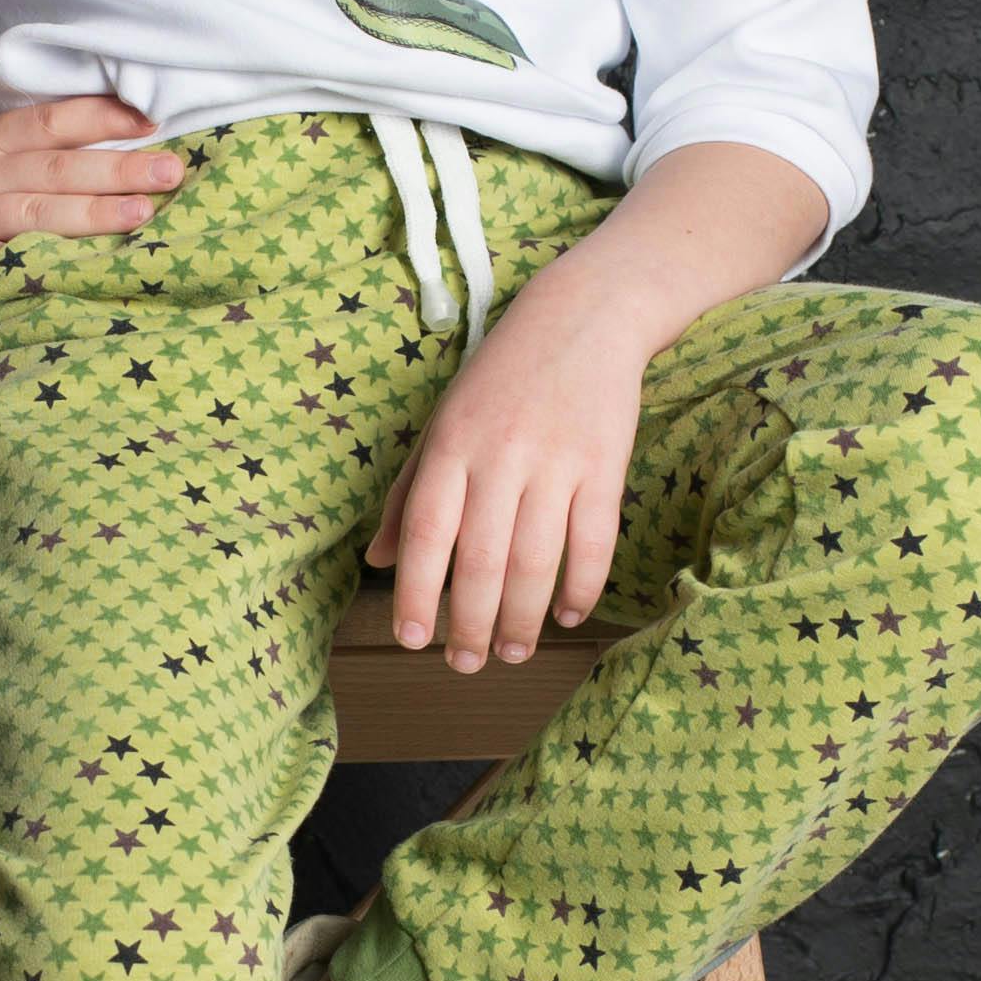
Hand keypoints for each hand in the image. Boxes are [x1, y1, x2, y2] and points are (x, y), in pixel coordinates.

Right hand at [0, 88, 181, 286]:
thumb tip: (14, 177)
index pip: (48, 123)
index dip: (99, 118)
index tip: (147, 117)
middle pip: (61, 166)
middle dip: (121, 167)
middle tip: (178, 168)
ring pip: (40, 209)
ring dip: (98, 211)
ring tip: (149, 209)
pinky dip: (36, 267)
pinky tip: (75, 273)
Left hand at [369, 261, 650, 665]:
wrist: (584, 316)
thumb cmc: (501, 375)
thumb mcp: (442, 421)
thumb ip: (408, 492)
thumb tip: (374, 559)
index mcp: (450, 444)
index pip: (424, 531)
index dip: (414, 591)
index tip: (411, 640)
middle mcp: (499, 455)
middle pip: (479, 559)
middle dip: (469, 623)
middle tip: (465, 664)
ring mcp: (555, 460)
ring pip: (535, 560)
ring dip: (522, 618)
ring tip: (512, 652)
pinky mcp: (605, 464)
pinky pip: (594, 540)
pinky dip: (581, 586)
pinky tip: (569, 615)